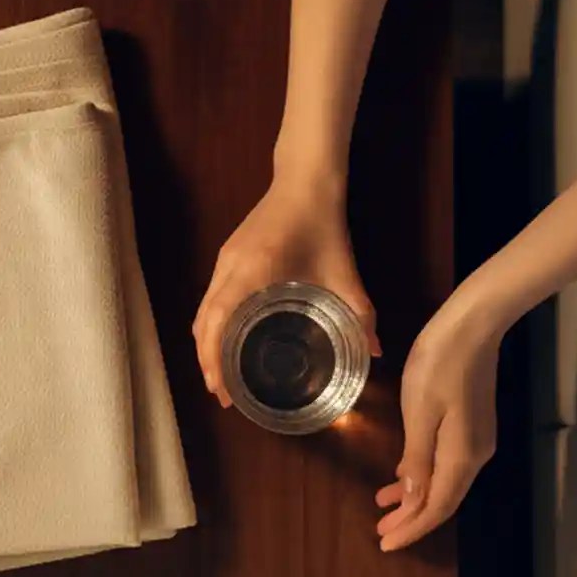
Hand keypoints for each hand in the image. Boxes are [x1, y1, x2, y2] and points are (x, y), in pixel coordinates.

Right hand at [193, 172, 380, 407]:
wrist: (305, 180)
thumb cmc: (323, 224)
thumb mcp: (344, 272)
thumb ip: (360, 313)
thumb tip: (375, 351)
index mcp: (251, 271)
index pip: (217, 320)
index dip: (212, 358)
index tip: (219, 389)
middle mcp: (228, 267)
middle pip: (202, 322)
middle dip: (207, 361)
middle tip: (222, 396)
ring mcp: (223, 261)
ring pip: (203, 311)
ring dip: (207, 344)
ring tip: (221, 377)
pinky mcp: (227, 257)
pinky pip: (210, 299)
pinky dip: (213, 326)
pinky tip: (228, 341)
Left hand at [375, 296, 501, 550]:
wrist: (472, 326)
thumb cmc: (438, 365)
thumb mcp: (420, 413)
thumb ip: (418, 458)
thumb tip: (416, 499)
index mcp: (461, 457)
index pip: (436, 507)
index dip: (412, 529)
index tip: (386, 545)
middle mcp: (473, 455)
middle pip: (441, 499)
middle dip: (410, 519)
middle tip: (380, 532)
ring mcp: (474, 439)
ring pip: (441, 481)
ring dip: (413, 497)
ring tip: (382, 509)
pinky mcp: (469, 423)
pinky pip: (443, 462)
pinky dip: (421, 473)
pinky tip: (401, 475)